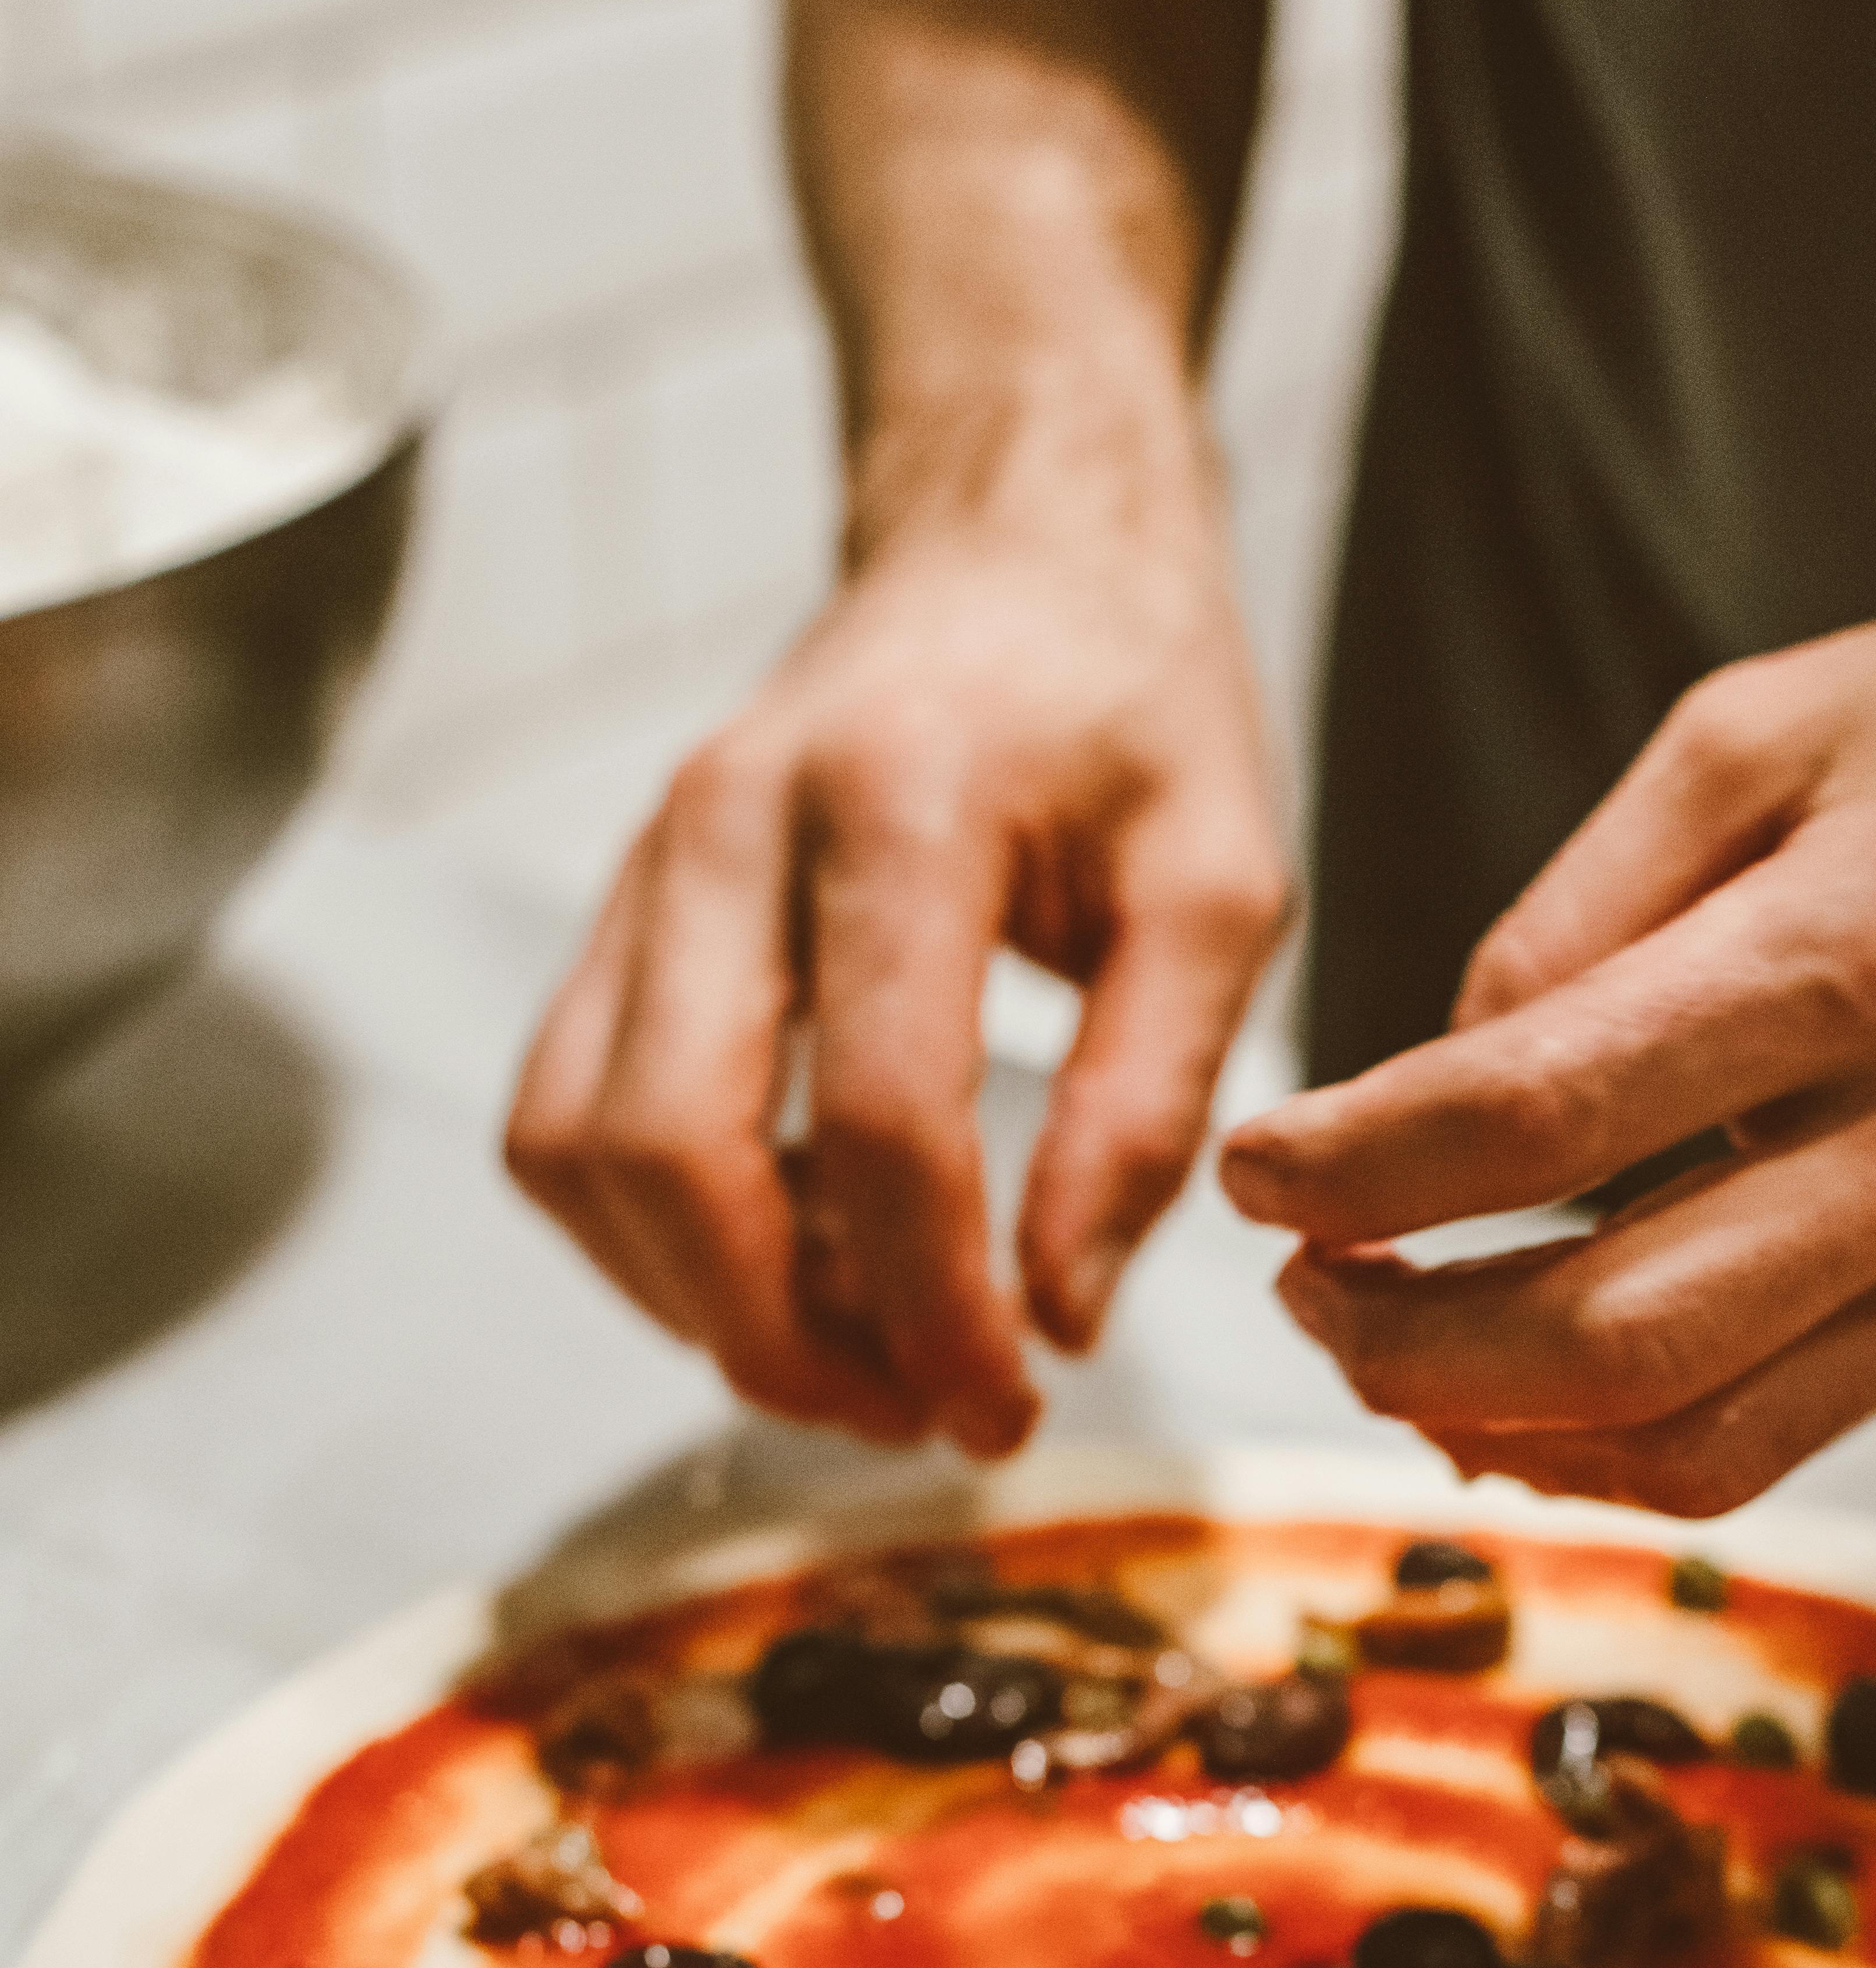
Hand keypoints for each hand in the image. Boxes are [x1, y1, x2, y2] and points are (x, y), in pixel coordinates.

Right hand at [507, 453, 1287, 1455]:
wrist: (1012, 552)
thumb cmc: (1133, 712)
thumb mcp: (1222, 887)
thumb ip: (1150, 1103)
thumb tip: (1057, 1316)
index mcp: (899, 804)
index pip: (875, 1121)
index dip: (935, 1309)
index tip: (1012, 1409)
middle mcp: (725, 825)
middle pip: (669, 1151)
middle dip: (781, 1336)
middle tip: (919, 1415)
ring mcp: (641, 867)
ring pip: (577, 1151)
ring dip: (701, 1303)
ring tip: (864, 1355)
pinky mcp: (613, 917)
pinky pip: (560, 1122)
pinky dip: (651, 1240)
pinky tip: (792, 1264)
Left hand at [1223, 514, 1875, 1513]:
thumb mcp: (1772, 719)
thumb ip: (1580, 909)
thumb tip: (1439, 1077)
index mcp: (1867, 945)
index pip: (1539, 1117)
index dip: (1355, 1168)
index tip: (1250, 1171)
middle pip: (1604, 1328)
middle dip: (1403, 1333)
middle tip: (1302, 1285)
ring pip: (1695, 1434)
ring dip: (1501, 1423)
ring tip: (1393, 1345)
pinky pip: (1789, 1436)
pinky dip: (1626, 1444)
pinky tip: (1532, 1390)